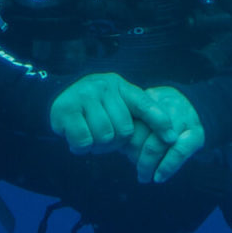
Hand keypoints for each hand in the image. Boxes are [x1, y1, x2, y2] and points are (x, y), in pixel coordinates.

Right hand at [49, 72, 170, 155]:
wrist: (60, 103)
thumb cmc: (96, 110)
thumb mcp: (119, 106)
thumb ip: (142, 116)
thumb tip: (172, 137)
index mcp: (120, 85)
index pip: (144, 104)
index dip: (159, 121)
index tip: (172, 137)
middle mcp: (103, 86)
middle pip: (124, 130)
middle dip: (115, 141)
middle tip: (103, 135)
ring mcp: (83, 95)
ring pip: (104, 136)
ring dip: (97, 145)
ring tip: (90, 136)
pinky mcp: (65, 109)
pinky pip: (84, 140)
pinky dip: (82, 147)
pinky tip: (78, 138)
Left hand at [123, 86, 204, 183]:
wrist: (196, 112)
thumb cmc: (160, 119)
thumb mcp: (144, 115)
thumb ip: (131, 124)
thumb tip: (115, 142)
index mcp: (152, 97)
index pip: (133, 119)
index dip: (127, 139)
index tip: (122, 152)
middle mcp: (170, 103)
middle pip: (146, 131)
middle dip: (137, 154)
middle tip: (136, 168)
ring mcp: (185, 117)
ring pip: (161, 143)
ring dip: (150, 164)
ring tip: (144, 176)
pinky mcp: (197, 133)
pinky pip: (179, 152)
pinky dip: (166, 167)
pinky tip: (159, 177)